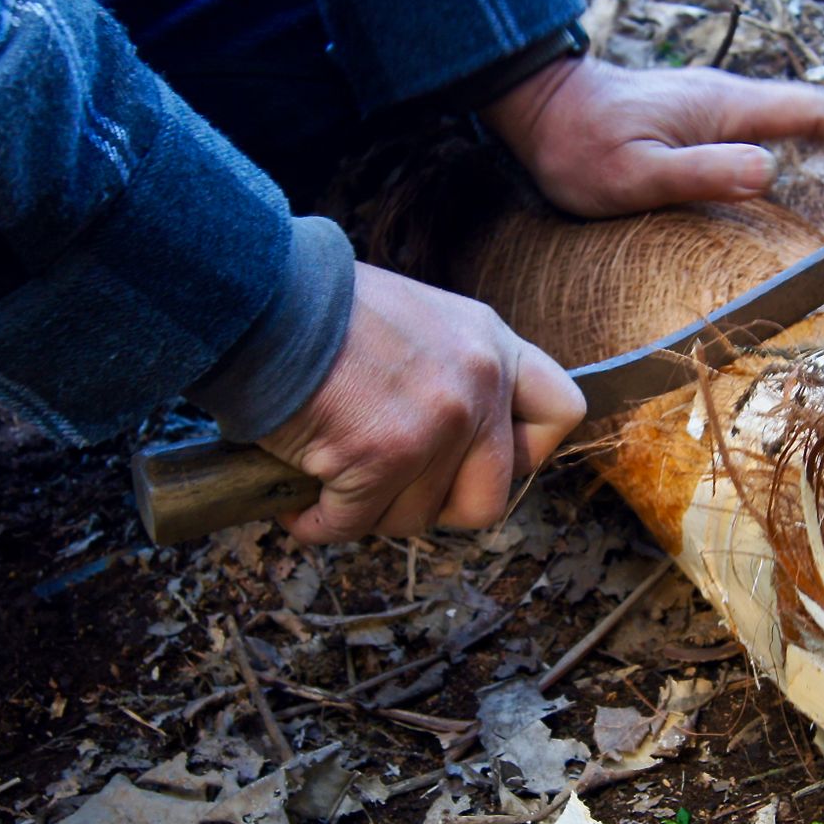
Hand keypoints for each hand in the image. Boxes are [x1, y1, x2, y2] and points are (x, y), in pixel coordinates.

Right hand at [259, 263, 583, 542]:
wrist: (262, 299)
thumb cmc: (321, 309)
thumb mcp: (418, 319)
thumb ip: (452, 373)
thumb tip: (452, 443)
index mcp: (492, 346)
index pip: (561, 413)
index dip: (524, 453)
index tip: (480, 457)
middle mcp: (478, 387)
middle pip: (489, 498)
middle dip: (435, 506)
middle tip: (391, 486)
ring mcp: (436, 426)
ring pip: (416, 518)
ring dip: (368, 510)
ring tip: (331, 474)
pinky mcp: (382, 459)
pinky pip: (353, 525)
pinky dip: (319, 521)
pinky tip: (299, 497)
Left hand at [481, 55, 823, 218]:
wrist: (537, 109)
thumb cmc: (577, 146)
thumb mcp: (634, 173)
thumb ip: (701, 171)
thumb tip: (770, 173)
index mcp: (727, 106)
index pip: (820, 114)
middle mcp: (730, 100)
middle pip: (818, 117)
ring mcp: (715, 110)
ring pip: (794, 126)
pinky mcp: (698, 124)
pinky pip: (766, 137)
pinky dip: (798, 162)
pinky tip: (793, 200)